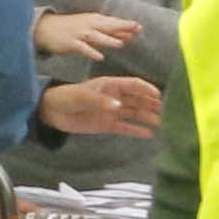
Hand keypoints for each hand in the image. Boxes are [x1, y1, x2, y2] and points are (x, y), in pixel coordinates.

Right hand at [36, 7, 146, 63]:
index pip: (112, 21)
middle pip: (107, 26)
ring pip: (96, 36)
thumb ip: (107, 32)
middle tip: (136, 29)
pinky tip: (99, 57)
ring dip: (108, 39)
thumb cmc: (70, 28)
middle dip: (122, 27)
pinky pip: (82, 48)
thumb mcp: (89, 26)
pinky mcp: (70, 43)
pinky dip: (91, 52)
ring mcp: (79, 33)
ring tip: (121, 44)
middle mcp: (88, 24)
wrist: (45, 28)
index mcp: (93, 19)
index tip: (139, 27)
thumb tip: (127, 36)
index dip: (125, 24)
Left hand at [40, 73, 162, 142]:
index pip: (132, 85)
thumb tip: (118, 106)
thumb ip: (100, 101)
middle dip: (151, 104)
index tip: (158, 95)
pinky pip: (125, 126)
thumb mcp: (82, 97)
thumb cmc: (66, 98)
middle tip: (166, 110)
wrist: (52, 112)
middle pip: (137, 99)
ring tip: (161, 122)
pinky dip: (136, 129)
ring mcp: (111, 110)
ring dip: (147, 116)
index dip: (146, 89)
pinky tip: (148, 134)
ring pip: (134, 113)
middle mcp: (114, 97)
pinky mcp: (107, 124)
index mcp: (109, 85)